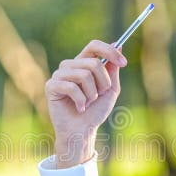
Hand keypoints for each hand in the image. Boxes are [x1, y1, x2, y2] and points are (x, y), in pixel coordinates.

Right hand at [45, 40, 127, 167]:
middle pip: (93, 63)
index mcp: (83, 63)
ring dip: (92, 94)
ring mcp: (59, 75)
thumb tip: (118, 44)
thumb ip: (113, 69)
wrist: (82, 131)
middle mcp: (69, 65)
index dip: (110, 51)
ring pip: (83, 75)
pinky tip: (79, 108)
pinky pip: (71, 87)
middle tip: (98, 96)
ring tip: (87, 103)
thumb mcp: (110, 89)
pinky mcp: (51, 86)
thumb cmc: (95, 111)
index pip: (94, 46)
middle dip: (103, 83)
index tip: (124, 63)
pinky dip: (81, 101)